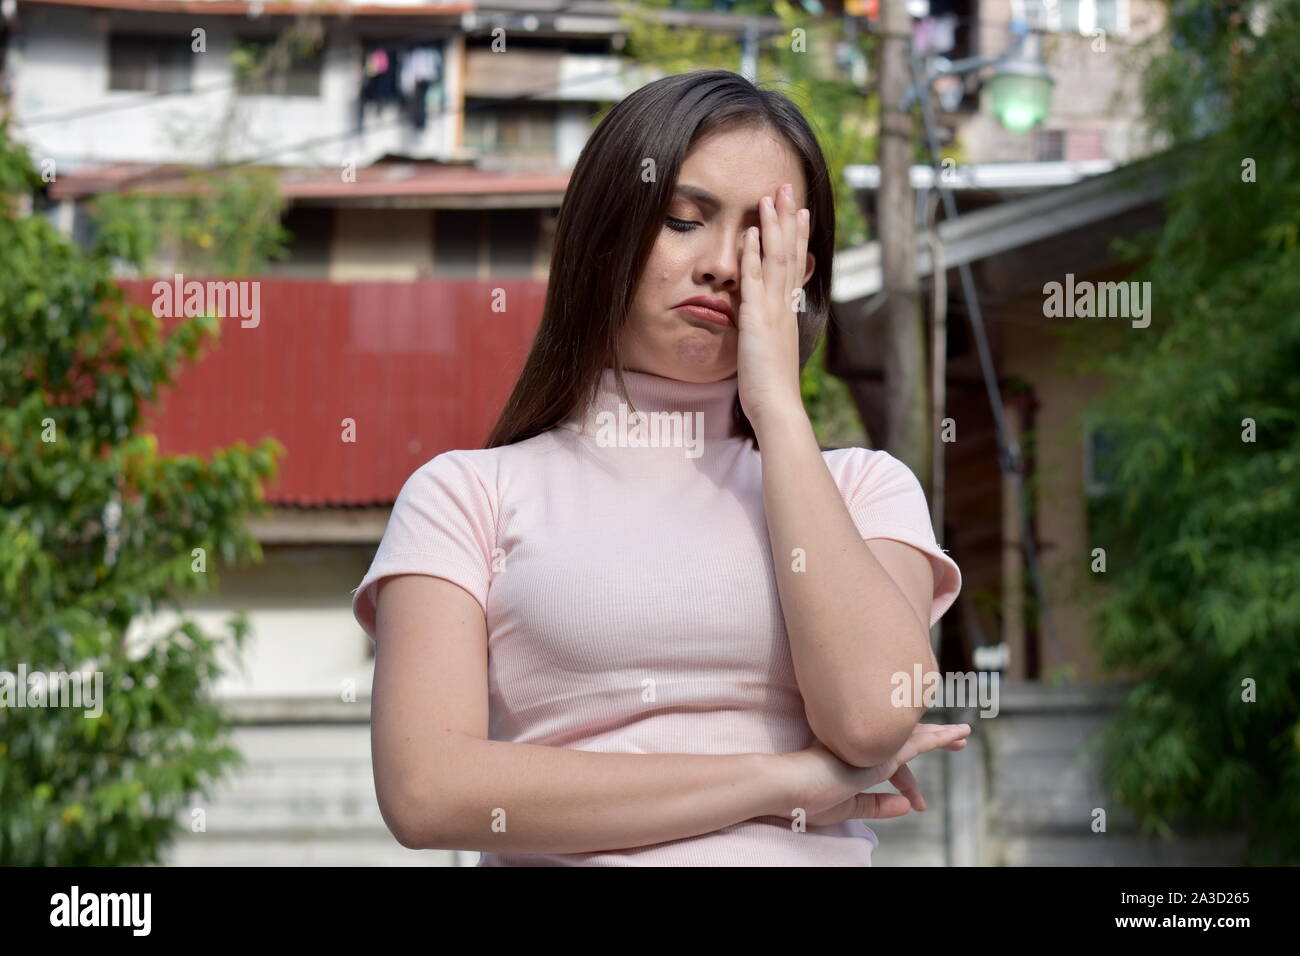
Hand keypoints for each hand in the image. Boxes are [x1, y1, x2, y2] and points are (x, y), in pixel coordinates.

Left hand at [735, 182, 809, 430]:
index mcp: (789, 312)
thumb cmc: (773, 389)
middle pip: (789, 253)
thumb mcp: (773, 352)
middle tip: (786, 187)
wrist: (779, 408)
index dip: (796, 236)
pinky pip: (754, 280)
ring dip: (772, 226)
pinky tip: (750, 231)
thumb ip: (773, 333)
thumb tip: (772, 324)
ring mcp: (773, 310)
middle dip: (787, 218)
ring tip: (770, 196)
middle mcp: (785, 306)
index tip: (797, 211)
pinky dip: (753, 254)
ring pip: (776, 259)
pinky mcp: (756, 320)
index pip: (794, 266)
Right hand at [767, 723, 971, 828]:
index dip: (910, 772)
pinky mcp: (875, 750)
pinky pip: (915, 741)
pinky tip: (954, 735)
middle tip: (957, 738)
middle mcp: (866, 746)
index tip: (920, 788)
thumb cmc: (805, 797)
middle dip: (932, 738)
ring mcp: (871, 746)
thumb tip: (906, 806)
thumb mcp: (847, 807)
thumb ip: (876, 805)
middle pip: (905, 739)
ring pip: (913, 736)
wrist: (783, 784)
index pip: (891, 761)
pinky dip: (938, 737)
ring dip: (941, 736)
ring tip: (962, 736)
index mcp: (856, 757)